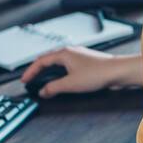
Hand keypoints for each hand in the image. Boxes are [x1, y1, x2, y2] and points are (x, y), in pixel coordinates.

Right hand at [19, 45, 136, 97]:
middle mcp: (70, 51)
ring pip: (57, 61)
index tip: (24, 80)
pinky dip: (58, 71)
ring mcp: (78, 55)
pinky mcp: (85, 61)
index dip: (30, 71)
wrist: (117, 71)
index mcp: (63, 53)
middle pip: (47, 58)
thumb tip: (43, 91)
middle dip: (37, 68)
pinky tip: (61, 77)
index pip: (40, 61)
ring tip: (42, 78)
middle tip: (30, 78)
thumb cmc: (98, 73)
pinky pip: (66, 64)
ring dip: (48, 70)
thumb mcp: (70, 84)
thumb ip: (54, 88)